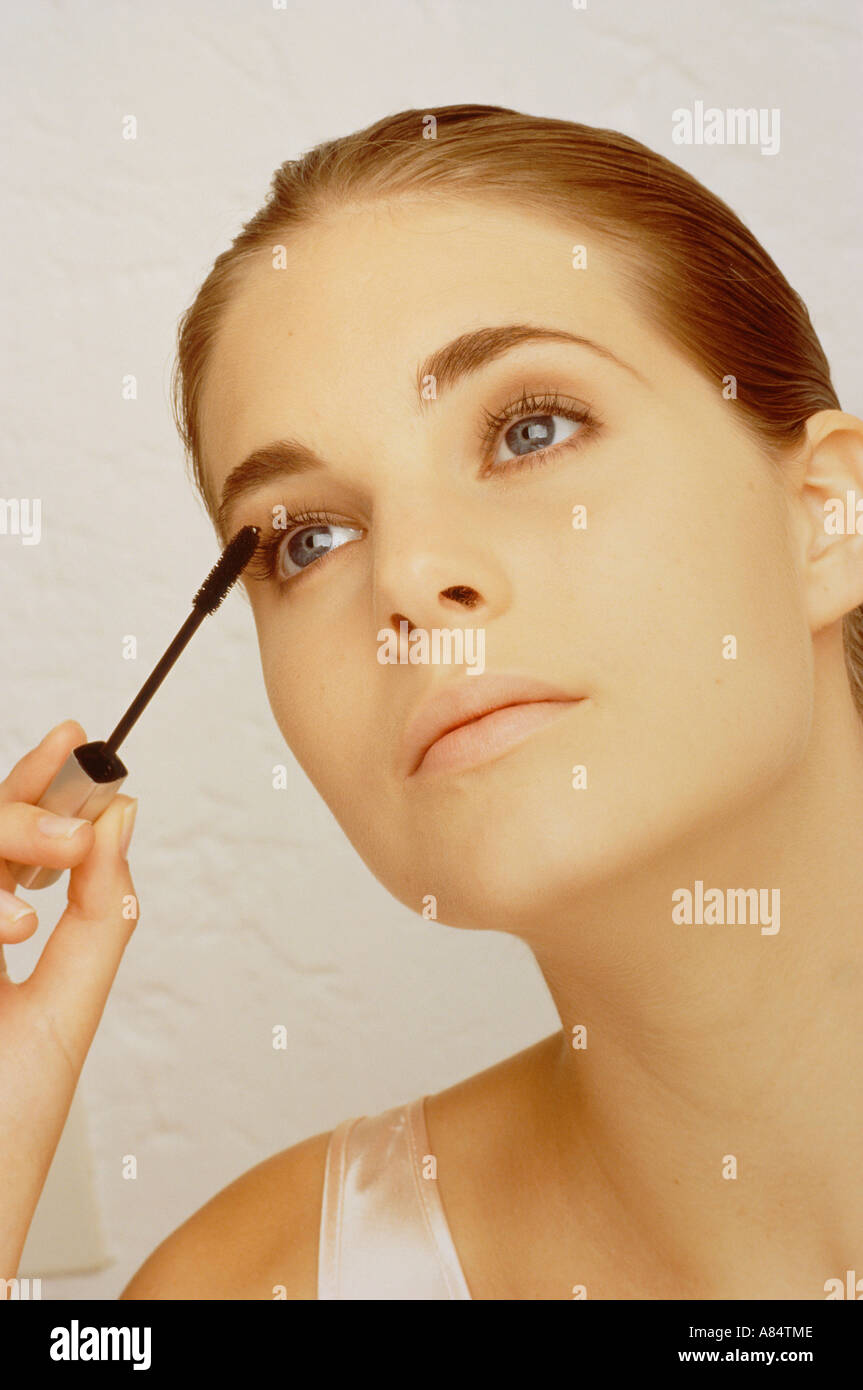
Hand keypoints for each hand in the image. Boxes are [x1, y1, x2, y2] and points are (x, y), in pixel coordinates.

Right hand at [0, 720, 138, 1278]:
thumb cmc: (8, 1122)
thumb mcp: (68, 1008)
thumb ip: (98, 914)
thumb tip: (121, 818)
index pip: (8, 838)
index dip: (38, 781)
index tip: (79, 736)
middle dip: (18, 816)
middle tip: (67, 834)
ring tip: (21, 920)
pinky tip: (3, 934)